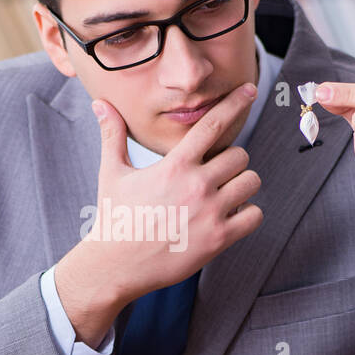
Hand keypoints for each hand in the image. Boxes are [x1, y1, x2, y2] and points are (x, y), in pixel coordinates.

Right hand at [77, 81, 263, 304]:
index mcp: (175, 165)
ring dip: (242, 186)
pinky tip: (230, 217)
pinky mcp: (219, 239)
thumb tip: (100, 103)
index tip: (249, 89)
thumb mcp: (112, 173)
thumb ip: (113, 135)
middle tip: (216, 176)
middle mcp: (196, 184)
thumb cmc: (115, 217)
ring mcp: (210, 212)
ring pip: (251, 182)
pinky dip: (248, 214)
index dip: (234, 103)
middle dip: (231, 163)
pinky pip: (255, 215)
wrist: (116, 264)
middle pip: (240, 155)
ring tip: (224, 195)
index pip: (212, 124)